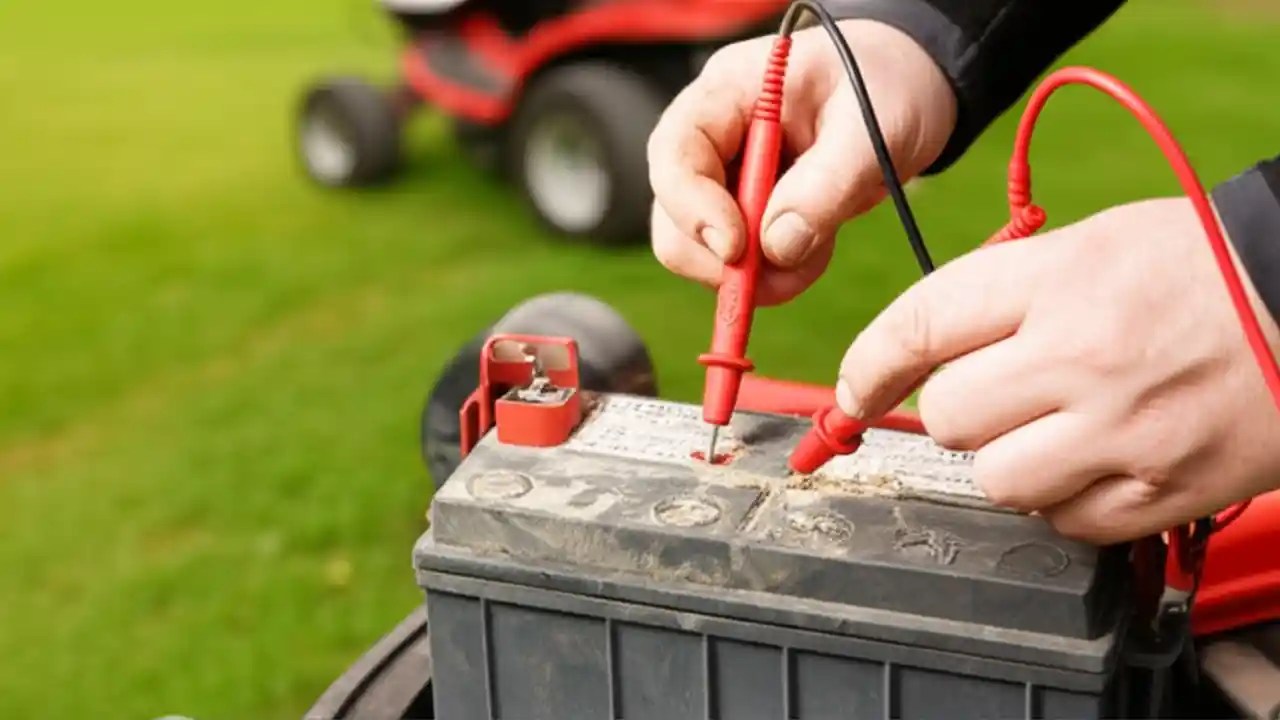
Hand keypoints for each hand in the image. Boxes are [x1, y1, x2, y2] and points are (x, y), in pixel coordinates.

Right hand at [646, 20, 955, 304]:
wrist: (906, 92)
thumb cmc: (888, 87)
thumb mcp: (871, 128)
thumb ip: (825, 184)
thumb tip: (778, 248)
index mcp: (726, 92)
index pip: (675, 153)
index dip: (693, 208)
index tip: (737, 249)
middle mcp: (711, 136)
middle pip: (672, 213)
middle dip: (722, 258)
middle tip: (782, 273)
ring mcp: (724, 178)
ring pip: (699, 249)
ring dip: (752, 274)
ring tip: (812, 257)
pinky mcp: (745, 213)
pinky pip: (736, 262)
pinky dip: (771, 275)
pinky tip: (813, 253)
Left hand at [836, 197, 1279, 543]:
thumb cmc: (1203, 266)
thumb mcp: (1092, 245)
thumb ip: (1003, 295)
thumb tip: (923, 348)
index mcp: (1058, 279)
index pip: (921, 326)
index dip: (870, 365)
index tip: (855, 389)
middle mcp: (1083, 357)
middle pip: (949, 417)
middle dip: (961, 410)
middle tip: (1005, 393)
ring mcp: (1124, 432)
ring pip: (998, 482)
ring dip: (1010, 461)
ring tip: (1059, 428)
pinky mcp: (1160, 491)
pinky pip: (1064, 522)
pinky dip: (1065, 501)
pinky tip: (1100, 459)